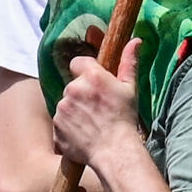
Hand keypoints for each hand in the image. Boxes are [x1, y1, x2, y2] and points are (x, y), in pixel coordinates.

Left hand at [50, 45, 144, 172]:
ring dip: (75, 109)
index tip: (94, 83)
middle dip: (82, 93)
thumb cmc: (125, 119)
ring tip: (92, 122)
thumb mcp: (130, 89)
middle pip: (73, 85)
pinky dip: (69, 125)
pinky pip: (60, 121)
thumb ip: (128, 62)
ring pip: (66, 103)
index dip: (85, 71)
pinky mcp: (56, 125)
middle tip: (98, 107)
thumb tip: (135, 41)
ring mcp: (62, 108)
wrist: (115, 151)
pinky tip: (83, 132)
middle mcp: (73, 89)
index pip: (78, 62)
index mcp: (90, 76)